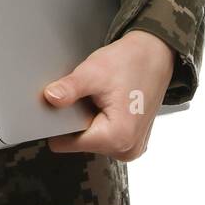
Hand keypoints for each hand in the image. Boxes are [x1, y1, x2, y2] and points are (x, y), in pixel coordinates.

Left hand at [42, 30, 174, 160]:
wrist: (154, 55)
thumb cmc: (130, 62)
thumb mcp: (93, 72)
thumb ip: (69, 89)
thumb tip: (49, 99)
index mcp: (117, 137)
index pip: (68, 144)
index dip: (59, 124)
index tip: (62, 106)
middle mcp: (127, 149)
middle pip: (81, 142)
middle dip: (78, 119)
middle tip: (89, 96)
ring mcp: (131, 148)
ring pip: (92, 139)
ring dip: (90, 120)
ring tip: (101, 98)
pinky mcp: (132, 142)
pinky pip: (105, 136)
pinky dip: (101, 121)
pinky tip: (108, 104)